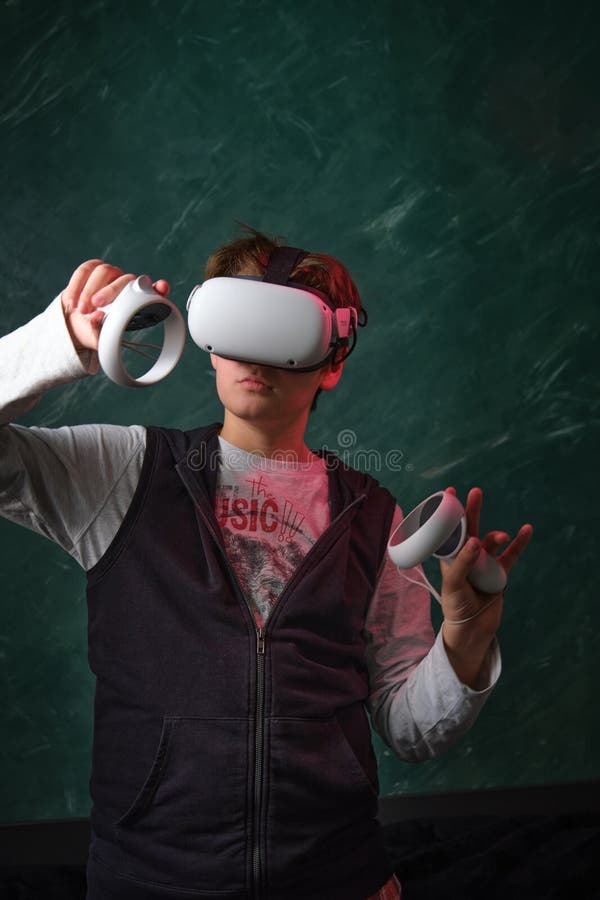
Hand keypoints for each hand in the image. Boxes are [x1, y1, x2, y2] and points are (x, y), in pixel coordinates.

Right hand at [61, 259, 169, 351]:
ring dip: (90, 289)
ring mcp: (110, 275)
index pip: (153, 292)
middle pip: (125, 279)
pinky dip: (77, 285)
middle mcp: (126, 285)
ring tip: (81, 309)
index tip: (162, 287)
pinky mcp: (92, 269)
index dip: (158, 289)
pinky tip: (71, 302)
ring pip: (103, 271)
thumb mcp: (100, 338)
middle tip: (96, 306)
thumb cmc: (94, 330)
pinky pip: (85, 269)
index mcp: (136, 302)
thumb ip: (100, 333)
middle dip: (110, 291)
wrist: (73, 322)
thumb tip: (97, 318)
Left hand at [439, 486, 532, 685]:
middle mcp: (467, 557)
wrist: (472, 629)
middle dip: (472, 511)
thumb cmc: (455, 606)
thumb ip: (463, 563)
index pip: (448, 531)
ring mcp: (484, 564)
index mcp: (449, 557)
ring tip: (501, 537)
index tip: (449, 493)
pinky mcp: (500, 573)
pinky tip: (526, 530)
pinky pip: (511, 555)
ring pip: (491, 542)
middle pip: (470, 529)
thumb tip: (475, 541)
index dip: (448, 513)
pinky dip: (519, 543)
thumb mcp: (453, 584)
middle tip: (475, 493)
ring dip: (496, 536)